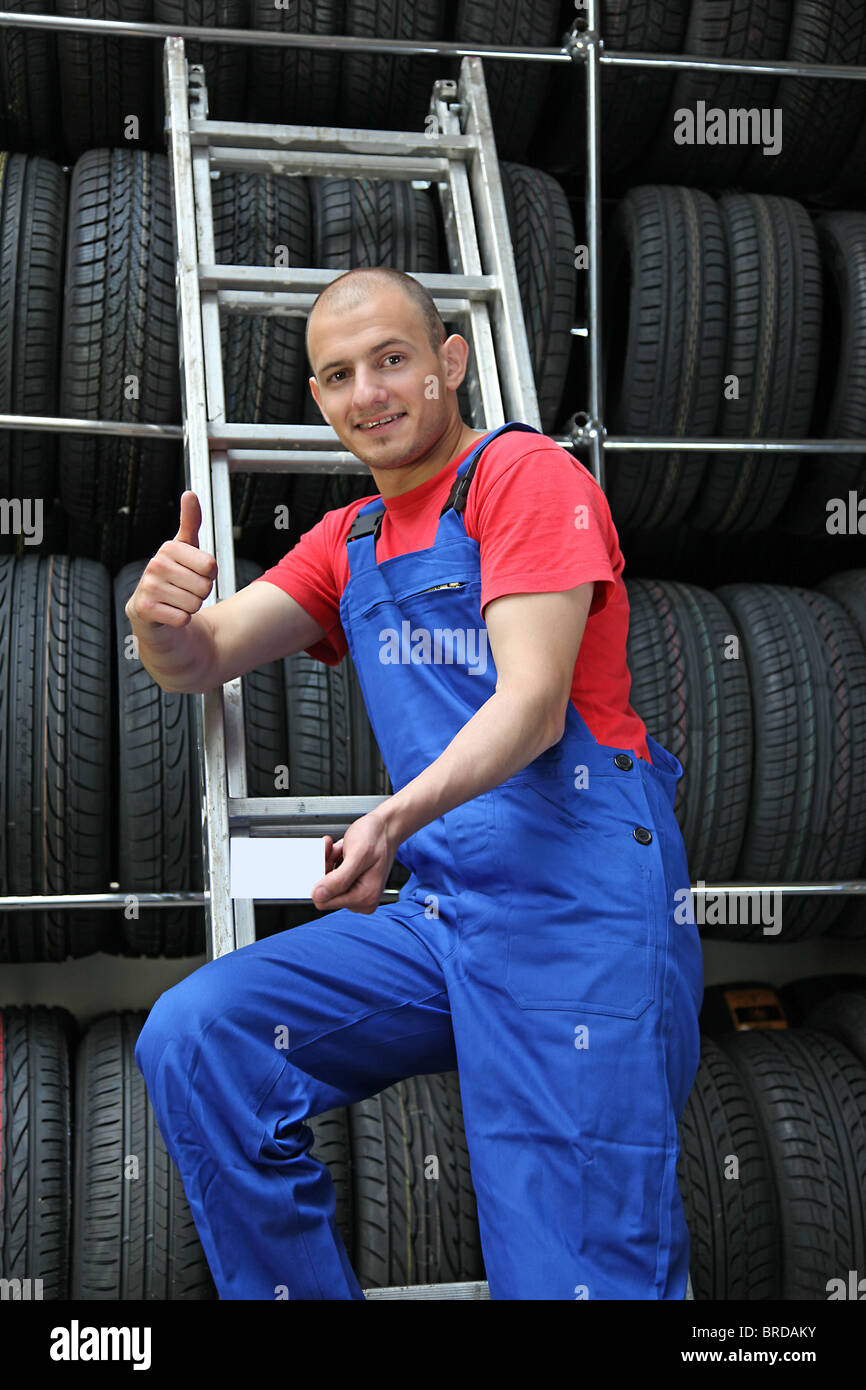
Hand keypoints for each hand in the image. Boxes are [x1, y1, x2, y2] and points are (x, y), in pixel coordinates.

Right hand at [126, 491, 217, 628]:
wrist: (153, 613)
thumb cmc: (174, 578)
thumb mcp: (185, 549)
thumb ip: (190, 522)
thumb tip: (189, 493)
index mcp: (168, 548)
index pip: (211, 566)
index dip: (209, 575)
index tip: (194, 573)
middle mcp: (155, 564)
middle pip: (204, 586)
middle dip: (200, 593)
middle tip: (184, 590)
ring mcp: (148, 587)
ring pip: (194, 603)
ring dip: (191, 607)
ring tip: (176, 601)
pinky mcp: (145, 609)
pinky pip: (182, 618)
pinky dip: (181, 620)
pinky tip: (169, 613)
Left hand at [311, 808, 397, 914]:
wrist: (386, 828)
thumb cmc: (377, 838)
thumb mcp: (358, 855)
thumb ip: (338, 879)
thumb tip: (318, 896)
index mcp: (365, 897)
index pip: (324, 901)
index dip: (320, 878)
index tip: (326, 859)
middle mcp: (361, 901)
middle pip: (324, 892)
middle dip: (325, 868)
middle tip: (334, 850)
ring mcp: (356, 894)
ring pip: (325, 883)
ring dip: (328, 862)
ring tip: (342, 850)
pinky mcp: (351, 886)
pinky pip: (330, 878)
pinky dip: (331, 861)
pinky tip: (341, 852)